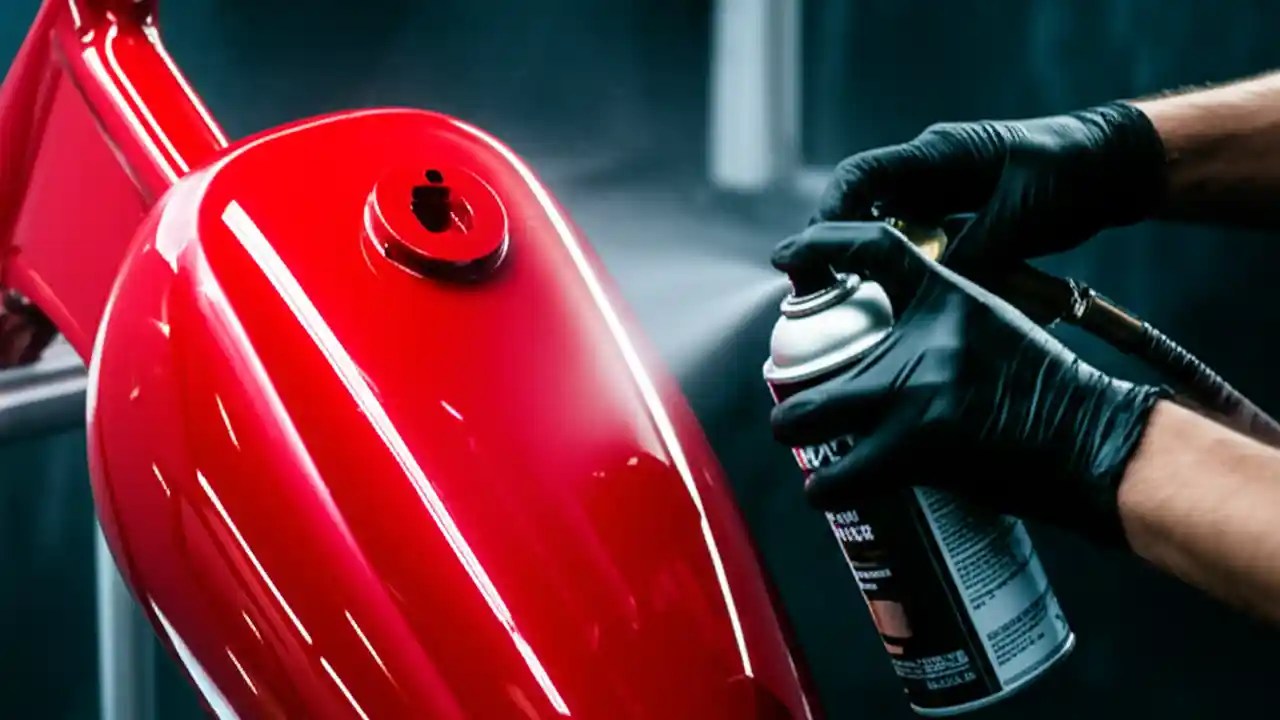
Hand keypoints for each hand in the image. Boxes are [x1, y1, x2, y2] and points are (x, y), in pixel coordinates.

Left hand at [769, 222, 1168, 544]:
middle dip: (790, 386)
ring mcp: (915, 392)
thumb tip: (879, 344)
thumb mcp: (992, 325)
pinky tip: (828, 488)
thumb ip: (936, 323)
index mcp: (947, 296)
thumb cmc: (1047, 390)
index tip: (785, 255)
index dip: (820, 244)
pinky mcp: (915, 448)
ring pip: (805, 417)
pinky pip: (838, 474)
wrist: (1095, 440)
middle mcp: (924, 338)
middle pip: (815, 352)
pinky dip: (826, 487)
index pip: (872, 246)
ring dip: (797, 437)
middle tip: (794, 408)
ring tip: (807, 451)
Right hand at [814, 102, 1167, 272]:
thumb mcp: (1020, 217)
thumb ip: (975, 253)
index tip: (810, 251)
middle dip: (833, 248)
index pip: (860, 176)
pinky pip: (914, 251)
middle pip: (860, 208)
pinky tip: (894, 307)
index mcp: (936, 155)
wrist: (1110, 169)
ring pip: (882, 233)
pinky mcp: (955, 223)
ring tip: (845, 307)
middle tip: (815, 291)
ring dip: (863, 266)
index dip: (828, 213)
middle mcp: (928, 175)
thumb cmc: (1070, 174)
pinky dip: (900, 276)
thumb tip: (933, 294)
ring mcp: (940, 199)